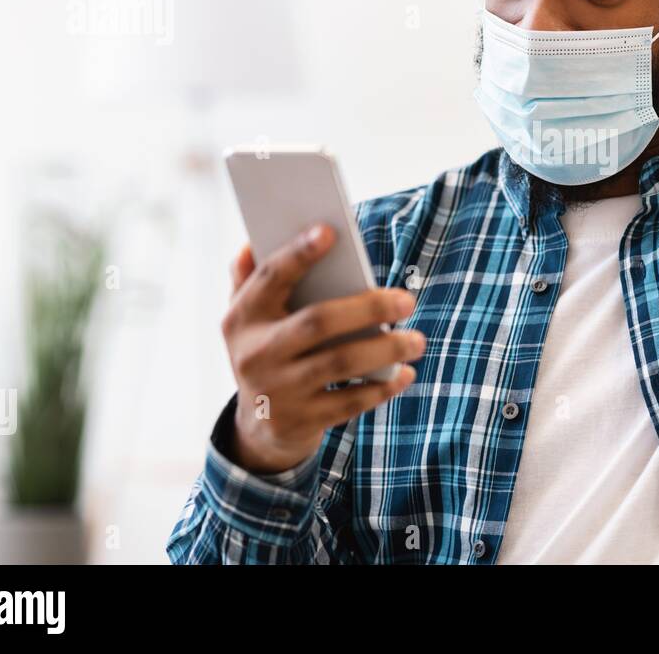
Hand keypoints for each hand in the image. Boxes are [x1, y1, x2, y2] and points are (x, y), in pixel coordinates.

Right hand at [221, 225, 423, 473]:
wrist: (256, 428)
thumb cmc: (266, 351)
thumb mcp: (248, 319)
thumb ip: (249, 280)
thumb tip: (252, 243)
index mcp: (242, 318)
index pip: (270, 278)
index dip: (298, 254)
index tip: (330, 231)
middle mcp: (255, 353)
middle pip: (317, 322)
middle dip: (367, 309)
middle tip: (407, 301)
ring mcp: (278, 391)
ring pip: (340, 364)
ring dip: (385, 350)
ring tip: (416, 340)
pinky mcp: (301, 421)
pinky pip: (349, 403)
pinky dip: (382, 388)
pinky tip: (405, 374)